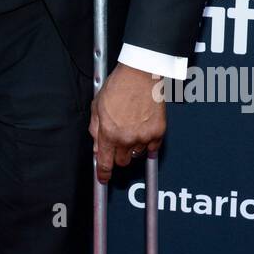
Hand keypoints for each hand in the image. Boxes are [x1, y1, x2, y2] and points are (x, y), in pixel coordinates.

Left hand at [88, 64, 165, 183]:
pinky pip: (152, 148)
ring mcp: (144, 136)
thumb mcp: (97, 106)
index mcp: (109, 133)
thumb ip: (95, 129)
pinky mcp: (158, 132)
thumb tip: (97, 146)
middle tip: (118, 141)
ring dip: (132, 147)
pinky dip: (147, 142)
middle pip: (122, 162)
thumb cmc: (119, 86)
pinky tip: (143, 127)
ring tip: (131, 127)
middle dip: (118, 155)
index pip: (105, 163)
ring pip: (137, 154)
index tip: (103, 178)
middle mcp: (126, 138)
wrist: (140, 74)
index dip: (103, 174)